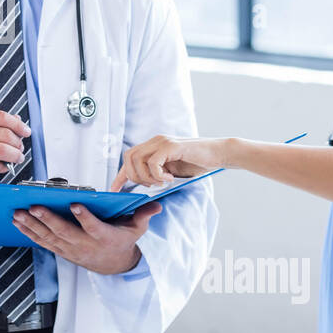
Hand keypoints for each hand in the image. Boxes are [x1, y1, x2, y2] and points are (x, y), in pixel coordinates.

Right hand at [0, 108, 30, 188]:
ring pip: (2, 149)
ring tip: (17, 158)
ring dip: (15, 155)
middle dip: (18, 142)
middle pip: (5, 134)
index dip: (18, 124)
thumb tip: (10, 120)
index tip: (25, 130)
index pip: (2, 117)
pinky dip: (4, 166)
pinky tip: (4, 166)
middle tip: (20, 147)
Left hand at [12, 202, 160, 274]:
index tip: (76, 204)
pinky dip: (29, 232)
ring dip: (32, 225)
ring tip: (18, 213)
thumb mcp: (136, 229)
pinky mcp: (61, 250)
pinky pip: (42, 242)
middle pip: (64, 232)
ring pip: (49, 237)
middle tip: (33, 206)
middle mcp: (84, 244)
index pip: (94, 227)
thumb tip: (156, 204)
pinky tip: (18, 222)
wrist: (113, 265)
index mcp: (103, 236)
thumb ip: (143, 215)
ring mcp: (70, 249)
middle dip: (47, 219)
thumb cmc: (122, 240)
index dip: (85, 217)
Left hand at [110, 136, 226, 191]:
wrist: (219, 154)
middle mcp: (155, 141)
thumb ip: (157, 175)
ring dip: (147, 176)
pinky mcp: (172, 145)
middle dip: (134, 177)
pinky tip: (170, 178)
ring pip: (138, 159)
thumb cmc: (198, 163)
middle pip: (129, 158)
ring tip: (162, 182)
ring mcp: (163, 141)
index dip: (119, 176)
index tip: (113, 190)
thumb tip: (143, 188)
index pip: (129, 159)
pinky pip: (153, 162)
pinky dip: (158, 174)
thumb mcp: (172, 171)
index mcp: (153, 146)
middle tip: (151, 185)